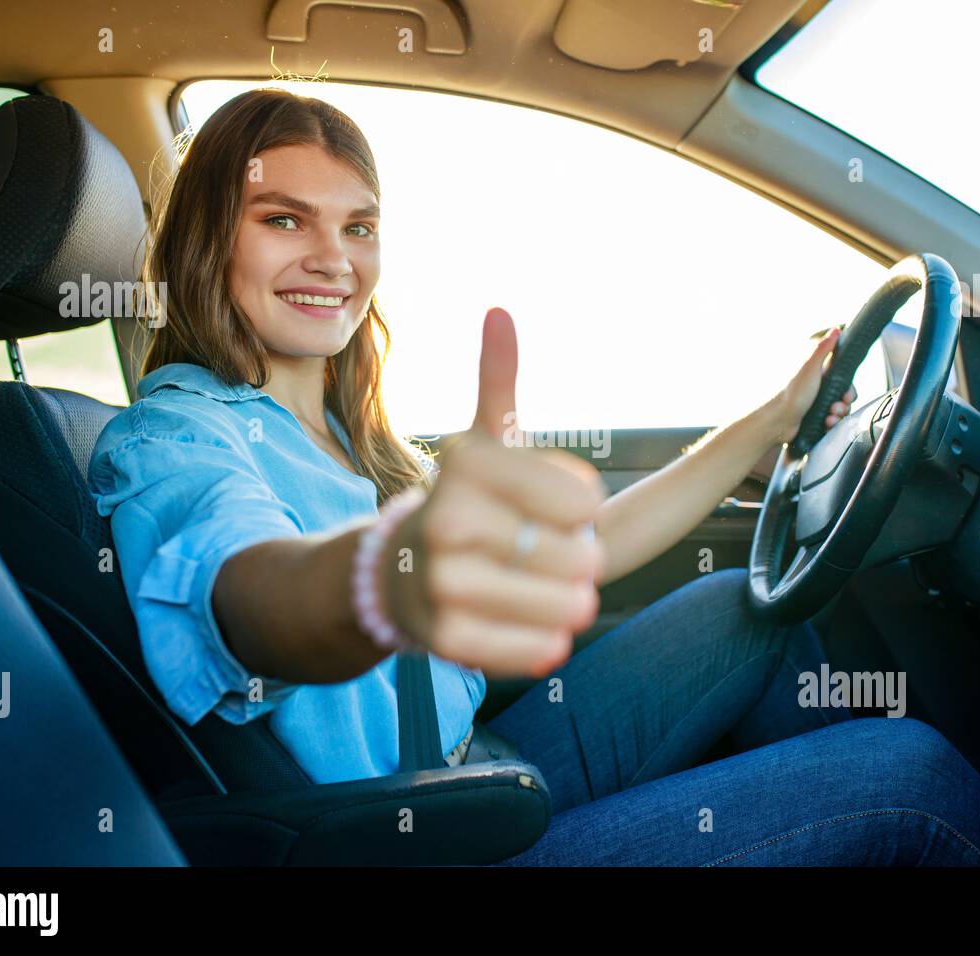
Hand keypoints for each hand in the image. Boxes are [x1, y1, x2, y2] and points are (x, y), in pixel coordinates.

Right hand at [386, 308, 607, 677]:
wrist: (393, 573)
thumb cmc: (461, 501)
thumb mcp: (481, 440)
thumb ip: (498, 379)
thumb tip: (500, 313)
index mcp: (467, 464)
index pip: (585, 500)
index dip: (584, 508)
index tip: (560, 506)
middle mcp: (449, 521)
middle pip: (581, 555)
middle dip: (580, 559)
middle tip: (551, 555)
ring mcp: (443, 584)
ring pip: (565, 607)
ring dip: (570, 604)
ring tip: (548, 591)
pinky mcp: (446, 640)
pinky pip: (536, 650)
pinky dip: (547, 643)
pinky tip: (535, 628)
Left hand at [769, 327, 858, 441]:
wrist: (778, 420)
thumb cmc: (792, 392)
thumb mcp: (810, 367)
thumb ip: (823, 349)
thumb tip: (835, 330)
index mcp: (818, 375)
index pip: (843, 380)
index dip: (848, 387)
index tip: (846, 393)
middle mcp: (818, 390)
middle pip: (843, 396)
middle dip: (843, 403)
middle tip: (836, 406)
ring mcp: (816, 405)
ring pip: (839, 410)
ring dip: (838, 414)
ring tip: (829, 417)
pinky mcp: (815, 420)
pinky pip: (831, 423)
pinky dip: (831, 424)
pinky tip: (826, 423)